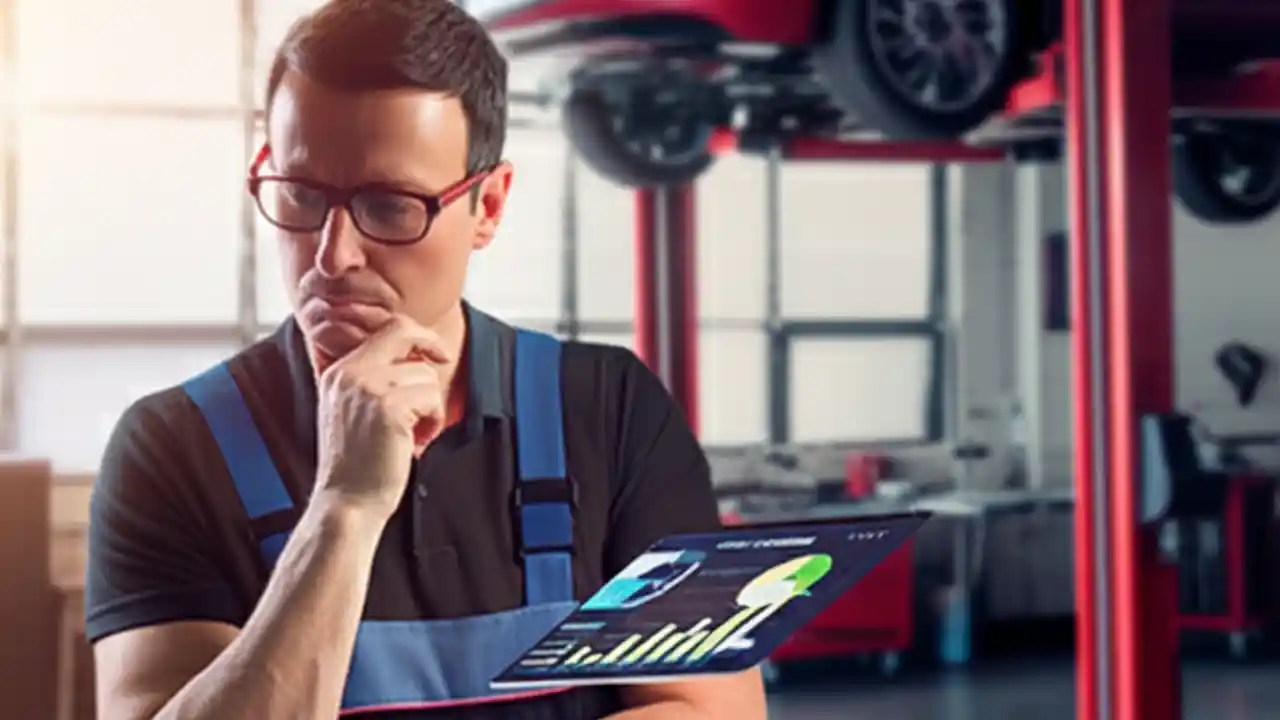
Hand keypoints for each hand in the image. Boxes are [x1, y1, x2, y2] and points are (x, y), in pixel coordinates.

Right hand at [312, 315, 449, 520]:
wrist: (347, 501)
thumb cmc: (355, 465)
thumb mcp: (351, 411)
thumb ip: (371, 381)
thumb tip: (412, 359)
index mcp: (339, 372)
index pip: (384, 330)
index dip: (416, 334)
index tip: (433, 350)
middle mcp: (350, 373)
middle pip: (403, 333)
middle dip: (432, 345)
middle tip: (445, 360)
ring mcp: (368, 388)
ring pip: (425, 375)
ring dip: (431, 406)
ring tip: (416, 433)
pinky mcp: (389, 408)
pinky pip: (431, 398)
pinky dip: (433, 421)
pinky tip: (418, 441)